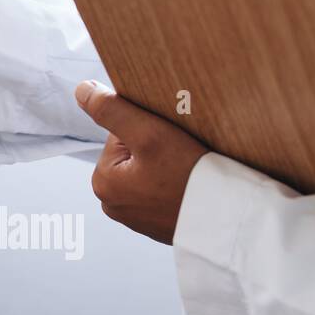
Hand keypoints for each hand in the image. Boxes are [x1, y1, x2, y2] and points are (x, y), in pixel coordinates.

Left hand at [75, 80, 208, 244]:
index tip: (169, 142)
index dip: (148, 130)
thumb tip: (82, 90)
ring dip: (169, 165)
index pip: (120, 135)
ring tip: (188, 171)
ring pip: (150, 171)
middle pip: (134, 154)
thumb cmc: (189, 176)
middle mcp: (112, 204)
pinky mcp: (160, 224)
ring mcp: (136, 217)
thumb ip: (112, 110)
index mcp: (102, 182)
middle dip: (157, 148)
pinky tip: (192, 187)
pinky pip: (164, 191)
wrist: (232, 220)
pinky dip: (177, 185)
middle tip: (182, 157)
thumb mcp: (148, 134)